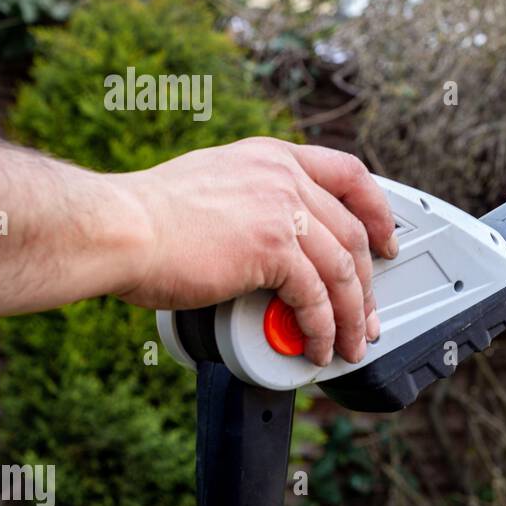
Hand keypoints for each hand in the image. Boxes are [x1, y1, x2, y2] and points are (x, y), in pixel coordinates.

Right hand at [114, 137, 397, 365]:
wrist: (118, 227)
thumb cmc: (148, 216)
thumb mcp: (214, 186)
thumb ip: (252, 203)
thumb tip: (271, 247)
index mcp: (272, 157)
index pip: (350, 174)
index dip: (378, 211)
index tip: (387, 242)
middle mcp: (284, 176)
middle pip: (353, 234)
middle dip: (367, 285)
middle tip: (369, 317)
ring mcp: (282, 210)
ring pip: (343, 270)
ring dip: (351, 316)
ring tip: (350, 345)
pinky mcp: (273, 248)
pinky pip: (315, 298)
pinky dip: (321, 329)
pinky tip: (317, 348)